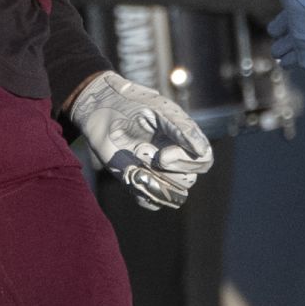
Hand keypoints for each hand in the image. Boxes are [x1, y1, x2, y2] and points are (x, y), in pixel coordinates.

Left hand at [69, 71, 213, 208]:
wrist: (100, 107)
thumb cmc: (133, 103)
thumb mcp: (159, 109)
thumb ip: (182, 128)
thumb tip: (202, 150)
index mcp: (185, 140)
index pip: (204, 161)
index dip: (188, 162)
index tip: (164, 154)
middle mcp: (174, 159)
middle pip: (189, 181)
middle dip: (167, 171)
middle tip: (145, 154)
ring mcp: (156, 172)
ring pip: (172, 195)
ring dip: (154, 182)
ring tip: (134, 163)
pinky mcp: (138, 181)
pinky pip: (150, 202)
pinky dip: (142, 192)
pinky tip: (130, 173)